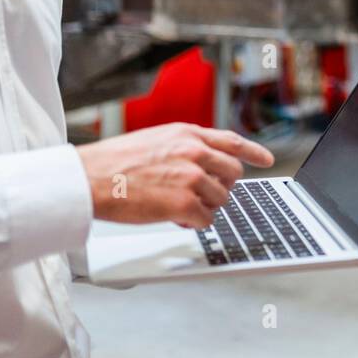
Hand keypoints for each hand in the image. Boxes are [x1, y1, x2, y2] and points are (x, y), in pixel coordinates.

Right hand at [77, 124, 274, 228]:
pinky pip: (206, 220)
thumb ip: (184, 147)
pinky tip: (173, 217)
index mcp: (188, 134)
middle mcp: (194, 152)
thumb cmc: (114, 163)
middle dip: (220, 187)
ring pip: (221, 199)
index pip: (232, 142)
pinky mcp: (185, 204)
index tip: (267, 160)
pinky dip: (193, 222)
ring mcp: (192, 178)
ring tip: (176, 204)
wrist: (90, 179)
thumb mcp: (156, 140)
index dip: (253, 152)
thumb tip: (204, 162)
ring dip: (203, 206)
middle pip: (233, 174)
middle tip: (201, 195)